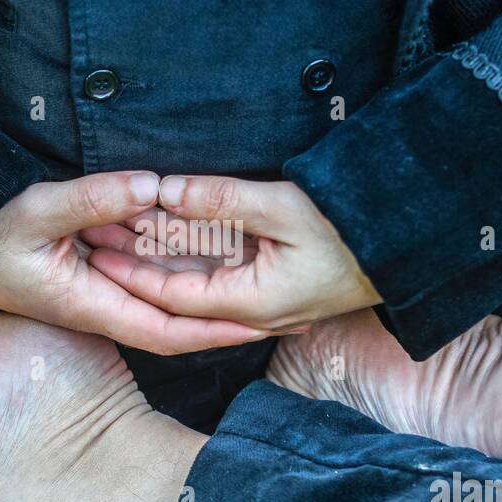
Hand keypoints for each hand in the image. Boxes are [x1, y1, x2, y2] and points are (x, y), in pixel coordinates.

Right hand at [0, 172, 268, 354]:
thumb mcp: (36, 211)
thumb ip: (94, 200)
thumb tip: (153, 188)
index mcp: (94, 305)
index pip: (171, 331)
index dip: (219, 331)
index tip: (264, 326)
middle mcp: (105, 305)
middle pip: (180, 320)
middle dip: (230, 320)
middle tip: (287, 312)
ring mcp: (102, 290)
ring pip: (167, 295)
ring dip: (211, 292)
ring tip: (266, 283)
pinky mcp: (97, 272)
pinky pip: (149, 274)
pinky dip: (181, 265)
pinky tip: (211, 251)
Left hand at [80, 176, 381, 330]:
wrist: (407, 246)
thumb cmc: (352, 228)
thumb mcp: (284, 207)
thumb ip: (221, 200)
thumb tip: (165, 189)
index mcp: (251, 304)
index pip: (171, 295)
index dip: (130, 270)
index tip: (95, 244)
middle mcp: (253, 312)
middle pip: (178, 291)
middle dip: (135, 262)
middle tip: (94, 234)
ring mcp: (265, 303)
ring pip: (197, 282)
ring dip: (158, 257)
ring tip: (117, 228)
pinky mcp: (274, 288)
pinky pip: (220, 275)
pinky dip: (189, 256)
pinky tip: (164, 233)